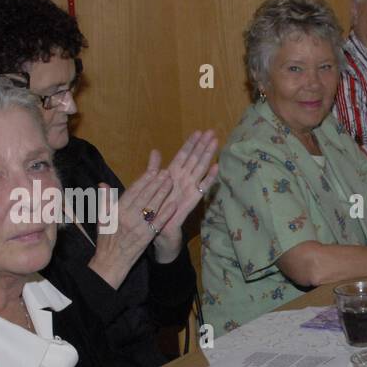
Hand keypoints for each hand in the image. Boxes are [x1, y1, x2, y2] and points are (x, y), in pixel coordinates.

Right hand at [88, 158, 176, 289]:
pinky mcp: (146, 237)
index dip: (144, 180)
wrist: (111, 261)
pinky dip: (166, 213)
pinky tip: (174, 204)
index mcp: (116, 210)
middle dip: (156, 183)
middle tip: (166, 172)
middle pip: (144, 196)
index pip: (132, 191)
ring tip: (171, 183)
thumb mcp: (102, 218)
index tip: (153, 170)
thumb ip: (105, 200)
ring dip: (162, 194)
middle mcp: (127, 216)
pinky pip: (157, 223)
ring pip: (152, 207)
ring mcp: (137, 227)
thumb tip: (103, 184)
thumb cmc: (107, 238)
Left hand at [149, 130, 220, 263]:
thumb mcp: (150, 187)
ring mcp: (188, 192)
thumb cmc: (155, 213)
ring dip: (208, 157)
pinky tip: (216, 168)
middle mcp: (183, 182)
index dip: (190, 144)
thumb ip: (152, 170)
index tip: (198, 131)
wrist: (158, 235)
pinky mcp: (191, 203)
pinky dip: (209, 179)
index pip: (183, 156)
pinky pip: (201, 190)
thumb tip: (156, 151)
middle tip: (212, 132)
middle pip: (195, 160)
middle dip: (203, 146)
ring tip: (215, 143)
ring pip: (199, 171)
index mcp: (173, 177)